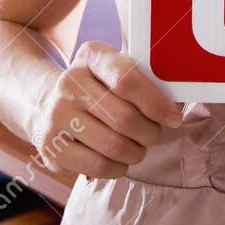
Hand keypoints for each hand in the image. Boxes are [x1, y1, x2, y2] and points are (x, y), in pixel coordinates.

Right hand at [29, 40, 182, 178]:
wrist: (47, 103)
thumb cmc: (98, 88)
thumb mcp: (114, 68)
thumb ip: (144, 79)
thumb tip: (177, 107)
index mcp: (91, 55)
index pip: (128, 80)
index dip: (157, 103)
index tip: (174, 117)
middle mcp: (69, 82)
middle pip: (125, 118)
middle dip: (150, 133)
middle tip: (153, 134)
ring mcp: (56, 114)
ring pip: (114, 146)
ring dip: (136, 152)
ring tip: (136, 147)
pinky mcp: (50, 146)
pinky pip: (98, 166)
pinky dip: (118, 168)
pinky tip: (118, 160)